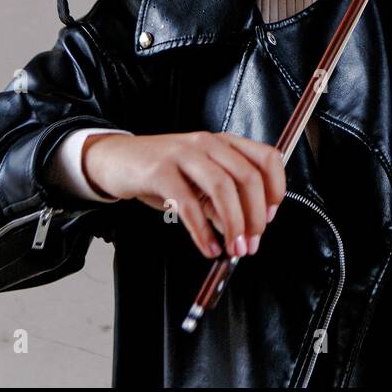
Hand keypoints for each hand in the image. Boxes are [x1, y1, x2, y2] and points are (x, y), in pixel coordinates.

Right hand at [84, 131, 286, 259]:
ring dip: (234, 224)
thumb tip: (244, 231)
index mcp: (224, 143)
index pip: (267, 158)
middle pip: (248, 176)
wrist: (115, 160)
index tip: (270, 217)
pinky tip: (207, 248)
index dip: (275, 189)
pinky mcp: (160, 170)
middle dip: (255, 216)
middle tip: (251, 243)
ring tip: (234, 249)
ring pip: (222, 188)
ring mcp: (184, 154)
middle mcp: (208, 143)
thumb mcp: (198, 184)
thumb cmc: (162, 172)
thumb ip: (222, 203)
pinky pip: (188, 204)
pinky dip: (202, 231)